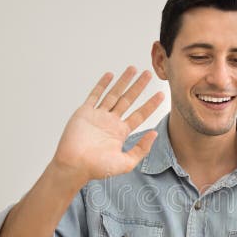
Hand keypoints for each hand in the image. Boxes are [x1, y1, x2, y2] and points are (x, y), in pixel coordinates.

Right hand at [51, 66, 164, 185]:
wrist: (75, 165)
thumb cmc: (98, 168)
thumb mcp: (126, 162)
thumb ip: (141, 149)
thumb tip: (154, 134)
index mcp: (121, 132)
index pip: (140, 114)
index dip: (151, 104)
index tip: (161, 95)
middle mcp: (111, 122)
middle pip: (128, 100)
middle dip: (139, 87)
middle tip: (148, 74)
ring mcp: (98, 115)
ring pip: (113, 94)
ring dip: (123, 81)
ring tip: (133, 69)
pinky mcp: (85, 112)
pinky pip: (95, 95)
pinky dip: (102, 85)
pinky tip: (110, 75)